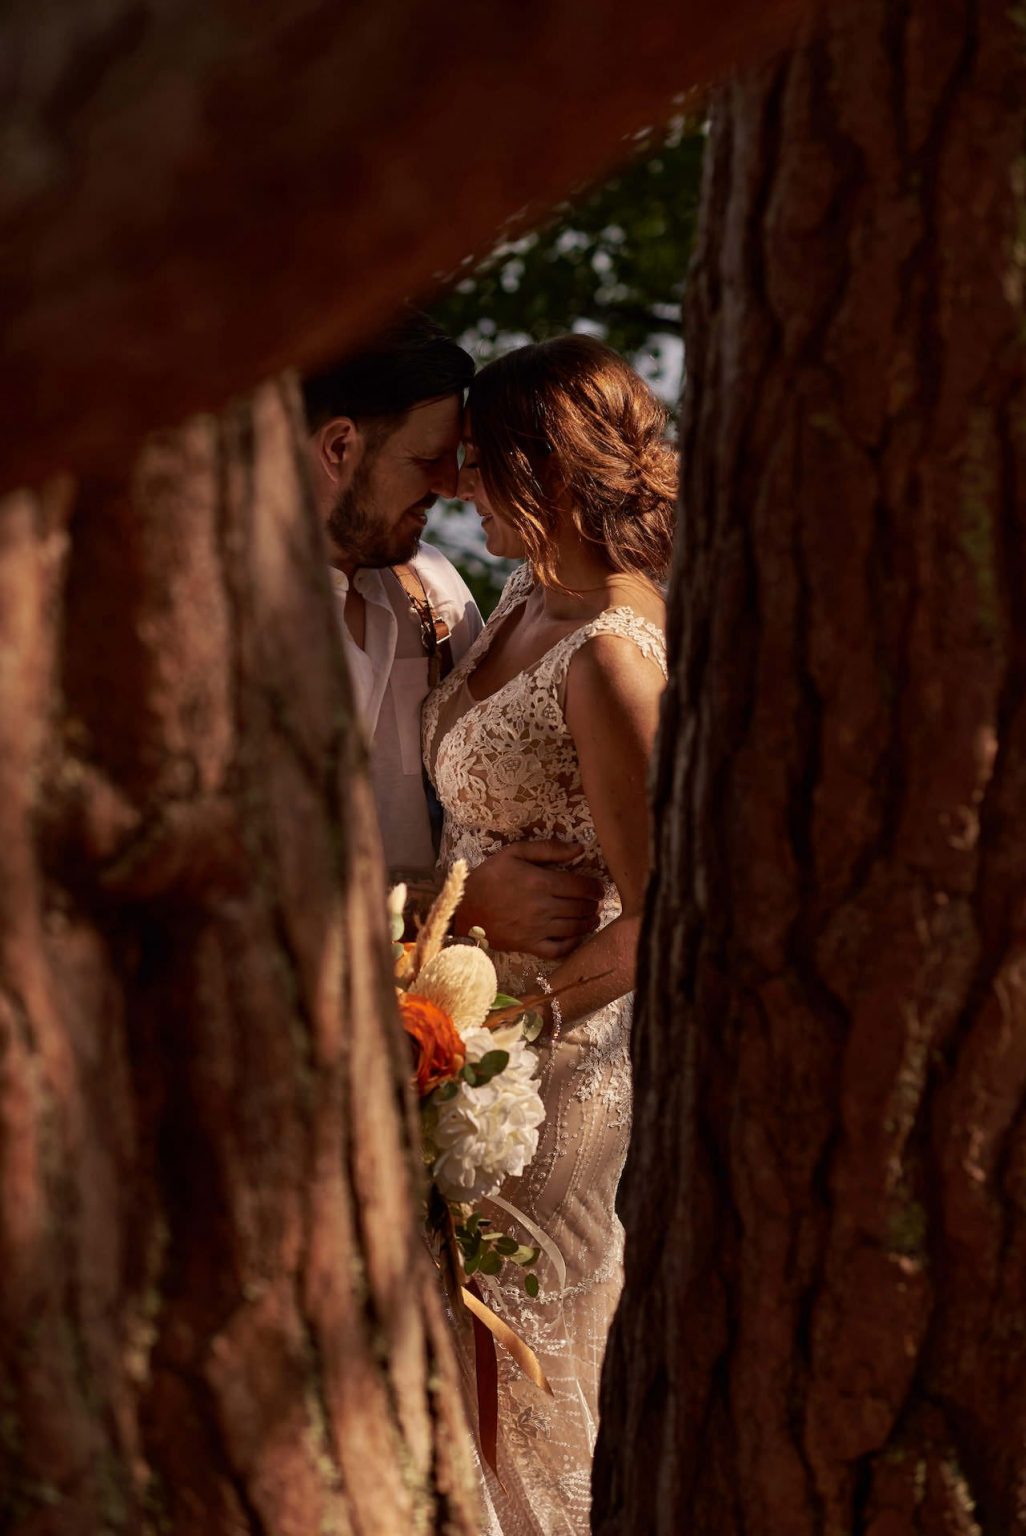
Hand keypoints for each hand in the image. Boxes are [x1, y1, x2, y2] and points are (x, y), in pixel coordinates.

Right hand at [456, 840, 602, 958]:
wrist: (463, 909)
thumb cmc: (488, 878)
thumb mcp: (514, 853)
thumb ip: (548, 849)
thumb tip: (579, 849)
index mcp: (541, 883)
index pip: (582, 886)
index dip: (596, 887)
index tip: (598, 887)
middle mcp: (543, 908)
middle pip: (582, 907)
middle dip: (594, 903)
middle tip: (595, 901)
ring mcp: (538, 929)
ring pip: (575, 928)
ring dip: (589, 922)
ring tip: (592, 916)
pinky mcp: (530, 946)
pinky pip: (559, 949)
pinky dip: (573, 944)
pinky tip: (577, 935)